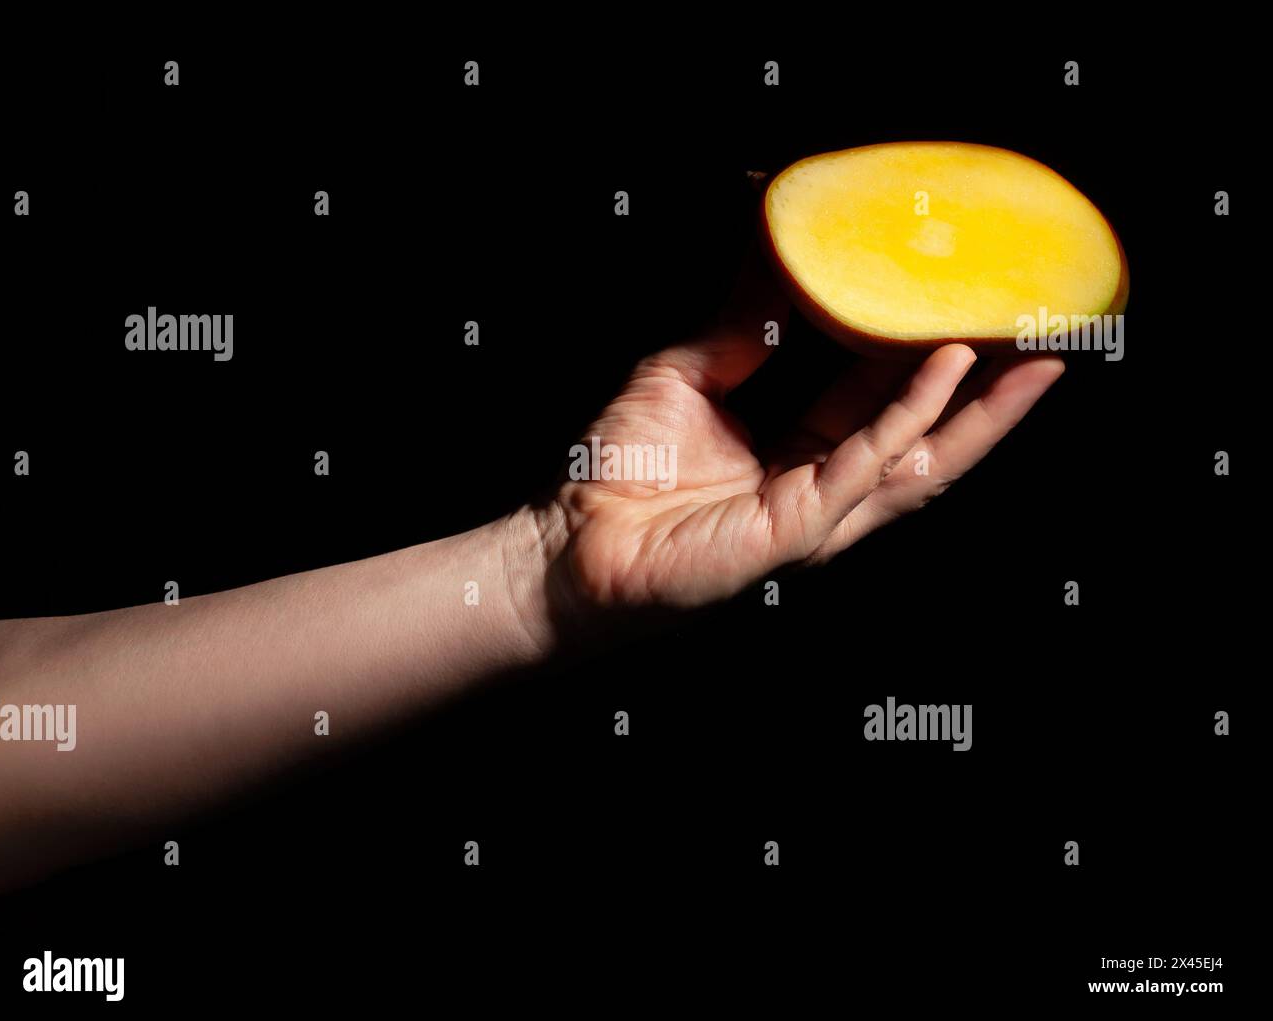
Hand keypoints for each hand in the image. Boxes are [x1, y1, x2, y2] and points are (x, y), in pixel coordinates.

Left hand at [529, 251, 1064, 621]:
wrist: (571, 541)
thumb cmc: (621, 471)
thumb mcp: (686, 377)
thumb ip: (738, 331)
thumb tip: (774, 269)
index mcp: (800, 460)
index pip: (884, 407)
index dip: (931, 366)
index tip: (971, 317)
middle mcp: (820, 492)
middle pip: (924, 442)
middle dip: (990, 399)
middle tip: (1045, 343)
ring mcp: (814, 516)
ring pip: (917, 462)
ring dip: (980, 413)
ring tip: (1034, 360)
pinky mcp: (794, 532)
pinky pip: (864, 468)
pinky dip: (909, 417)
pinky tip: (945, 373)